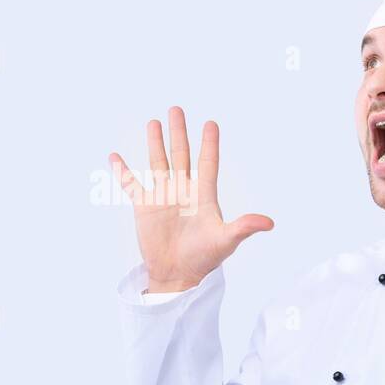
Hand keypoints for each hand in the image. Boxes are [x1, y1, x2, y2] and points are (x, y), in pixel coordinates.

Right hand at [109, 106, 273, 292]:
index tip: (210, 123)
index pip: (207, 163)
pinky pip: (131, 184)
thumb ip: (243, 228)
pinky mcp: (144, 207)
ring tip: (153, 122)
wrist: (178, 274)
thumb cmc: (204, 259)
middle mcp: (183, 191)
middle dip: (179, 132)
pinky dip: (123, 171)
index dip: (209, 144)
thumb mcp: (225, 242)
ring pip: (159, 162)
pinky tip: (115, 156)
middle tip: (176, 109)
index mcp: (203, 196)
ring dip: (155, 143)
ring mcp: (163, 197)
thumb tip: (269, 223)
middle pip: (181, 155)